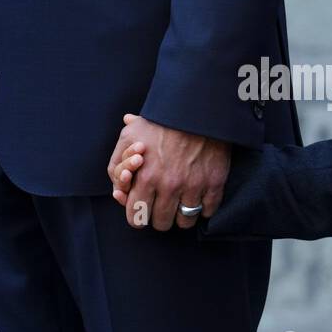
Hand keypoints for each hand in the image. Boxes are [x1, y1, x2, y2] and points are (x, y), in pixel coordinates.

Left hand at [105, 112, 230, 230]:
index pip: (136, 217)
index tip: (145, 211)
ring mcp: (193, 187)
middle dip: (160, 217)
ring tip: (182, 203)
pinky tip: (199, 198)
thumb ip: (119, 160)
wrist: (196, 109)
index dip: (139, 217)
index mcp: (146, 178)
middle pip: (161, 223)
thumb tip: (118, 184)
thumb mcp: (131, 135)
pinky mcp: (214, 184)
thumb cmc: (161, 121)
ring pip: (185, 221)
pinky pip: (207, 211)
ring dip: (182, 216)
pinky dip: (203, 208)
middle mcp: (169, 187)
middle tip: (164, 205)